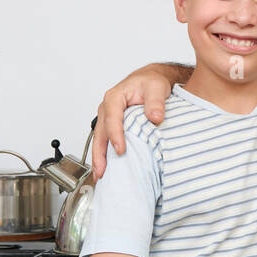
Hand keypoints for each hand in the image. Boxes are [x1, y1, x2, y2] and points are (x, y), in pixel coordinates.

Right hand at [92, 63, 181, 178]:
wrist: (150, 80)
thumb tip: (155, 117)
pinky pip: (106, 141)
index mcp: (115, 97)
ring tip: (100, 175)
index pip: (112, 118)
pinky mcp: (112, 126)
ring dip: (99, 158)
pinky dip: (105, 155)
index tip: (120, 149)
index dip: (115, 135)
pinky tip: (107, 169)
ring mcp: (108, 118)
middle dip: (100, 153)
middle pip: (100, 133)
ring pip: (100, 139)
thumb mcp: (156, 87)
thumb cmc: (151, 82)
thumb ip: (156, 102)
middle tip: (102, 171)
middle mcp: (107, 108)